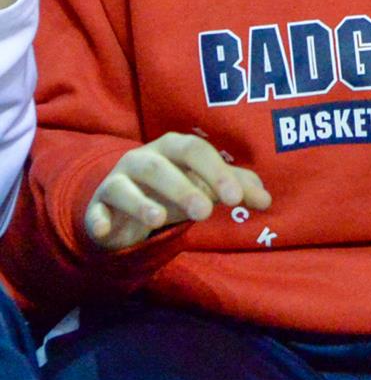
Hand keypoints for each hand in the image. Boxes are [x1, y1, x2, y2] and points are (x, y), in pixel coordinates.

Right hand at [85, 133, 269, 251]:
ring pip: (126, 186)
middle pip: (160, 166)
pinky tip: (106, 231)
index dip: (217, 172)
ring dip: (142, 203)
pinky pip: (95, 210)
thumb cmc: (174, 190)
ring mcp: (117, 180)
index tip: (237, 200)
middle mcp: (143, 158)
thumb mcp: (206, 187)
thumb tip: (266, 201)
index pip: (197, 152)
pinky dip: (98, 219)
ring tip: (159, 220)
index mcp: (174, 148)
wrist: (126, 204)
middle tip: (205, 213)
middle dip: (182, 187)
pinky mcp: (98, 205)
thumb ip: (237, 189)